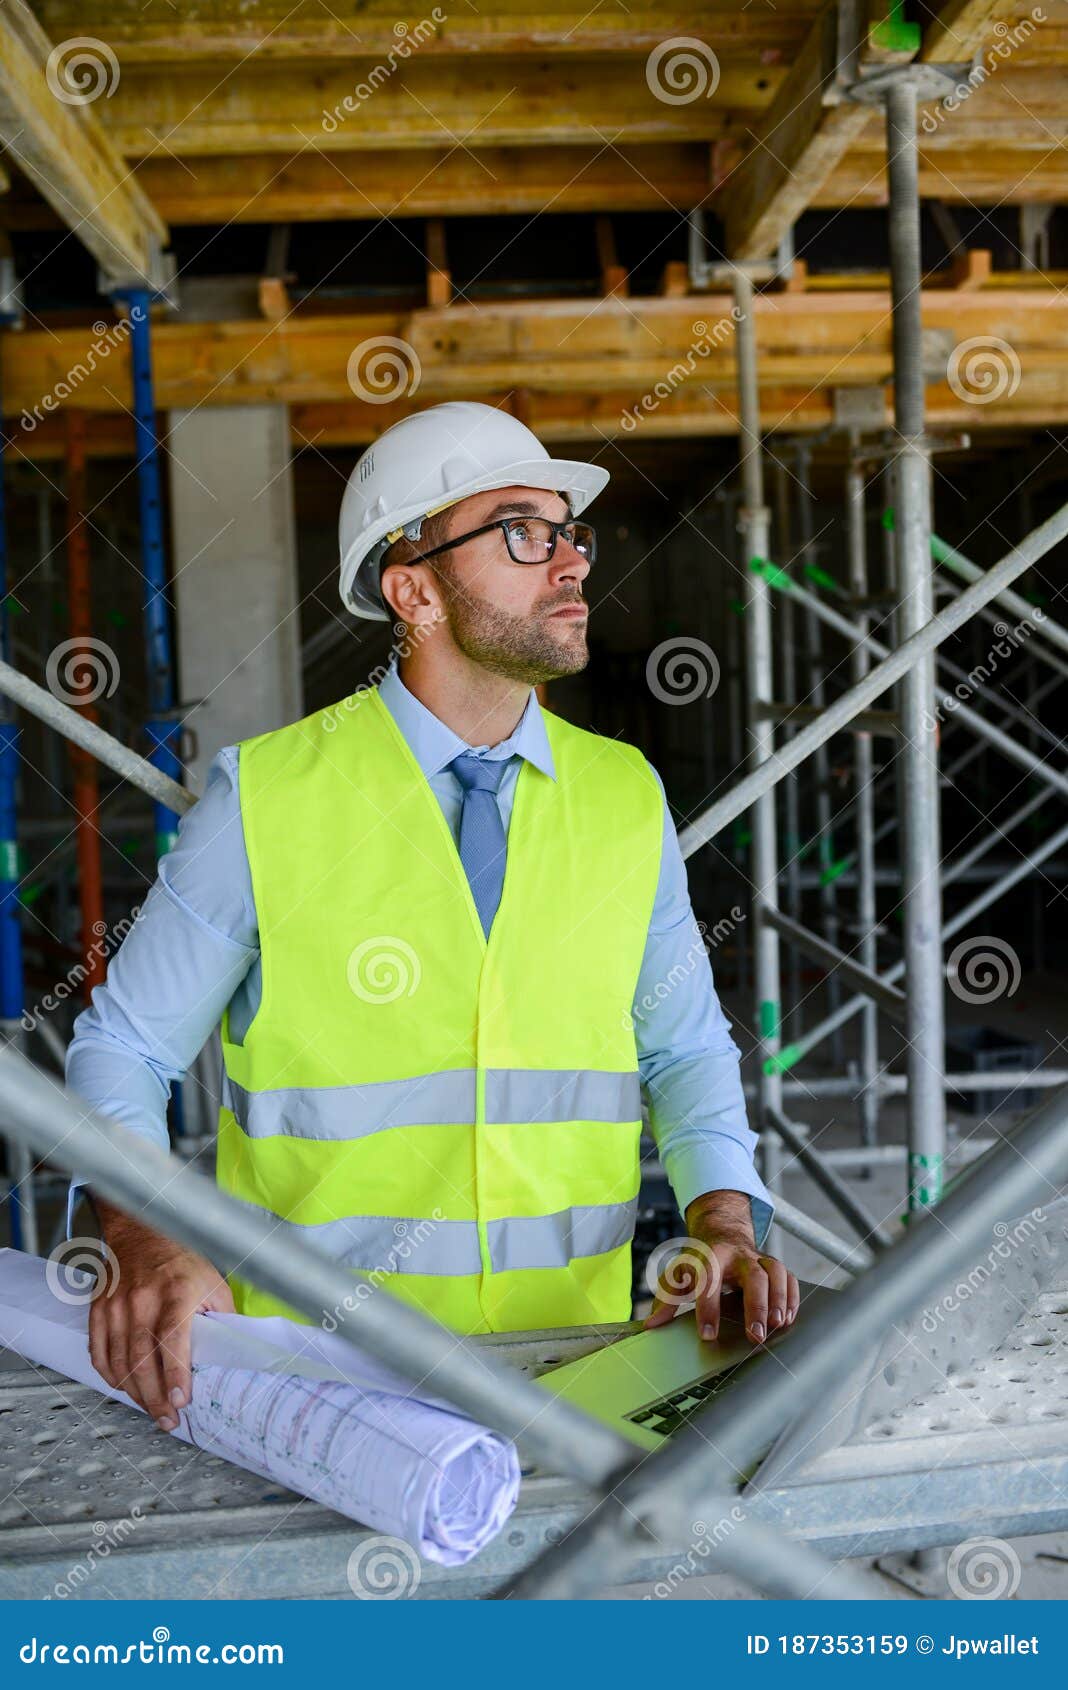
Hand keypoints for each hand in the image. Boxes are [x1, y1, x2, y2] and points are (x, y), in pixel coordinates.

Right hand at [88, 1200, 233, 1431]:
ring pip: (119, 1361)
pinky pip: (98, 1352)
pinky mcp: (99, 1309)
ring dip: (135, 1392)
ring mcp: (116, 1305)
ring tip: (151, 1410)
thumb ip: (222, 1318)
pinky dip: (110, 1376)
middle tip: (168, 1420)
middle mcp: (143, 1300)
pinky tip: (125, 1388)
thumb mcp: (214, 1283)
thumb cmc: (182, 1260)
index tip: (182, 1400)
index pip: (173, 1339)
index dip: (176, 1373)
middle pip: (143, 1358)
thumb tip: (232, 1354)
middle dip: (155, 1397)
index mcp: (177, 1292)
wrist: (142, 1231)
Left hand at [642, 1189, 799, 1345]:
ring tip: (778, 1326)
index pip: (709, 1282)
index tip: (708, 1336)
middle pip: (752, 1276)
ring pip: (776, 1272)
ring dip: (779, 1300)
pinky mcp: (773, 1266)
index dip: (708, 1310)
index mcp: (710, 1256)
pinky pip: (789, 1277)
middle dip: (756, 1306)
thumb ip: (667, 1297)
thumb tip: (652, 1324)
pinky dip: (792, 1298)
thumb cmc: (700, 1259)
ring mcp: (759, 1258)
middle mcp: (738, 1255)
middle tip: (754, 1335)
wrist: (722, 1231)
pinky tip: (789, 1319)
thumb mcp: (679, 1273)